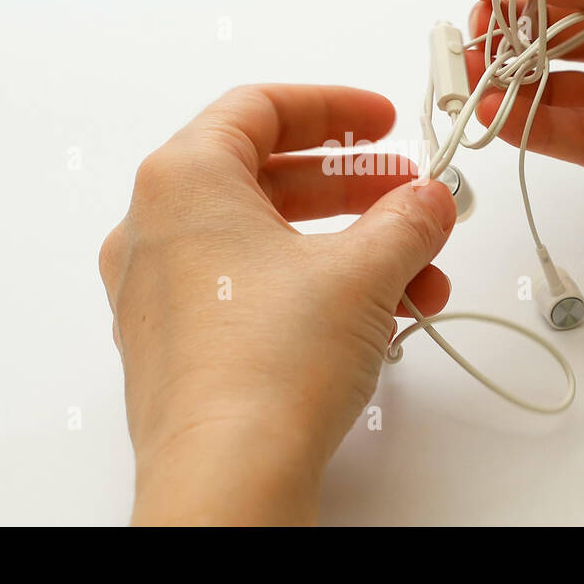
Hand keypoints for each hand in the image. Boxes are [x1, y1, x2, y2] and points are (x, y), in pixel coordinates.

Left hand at [98, 84, 456, 524]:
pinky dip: (312, 292)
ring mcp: (159, 291)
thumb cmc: (265, 366)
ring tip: (415, 278)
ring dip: (348, 252)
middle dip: (354, 190)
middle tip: (407, 199)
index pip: (259, 108)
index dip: (333, 108)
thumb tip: (428, 201)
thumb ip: (407, 218)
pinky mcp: (177, 345)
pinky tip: (376, 320)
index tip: (381, 122)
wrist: (227, 476)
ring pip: (265, 243)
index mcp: (183, 180)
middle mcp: (155, 228)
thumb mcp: (364, 270)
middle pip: (266, 178)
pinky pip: (250, 292)